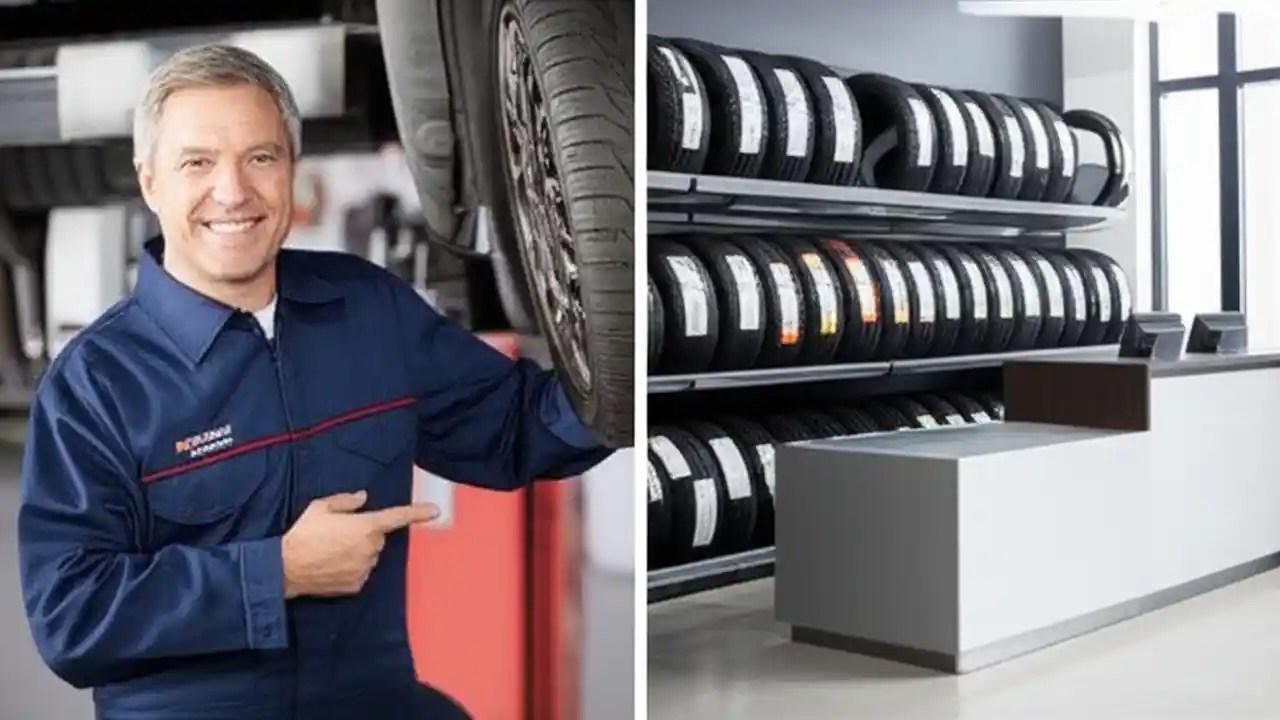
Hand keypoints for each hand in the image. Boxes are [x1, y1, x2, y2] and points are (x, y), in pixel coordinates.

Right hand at [280, 490, 438, 598]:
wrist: (285, 568)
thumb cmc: (303, 534)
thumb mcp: (320, 507)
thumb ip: (346, 501)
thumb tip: (362, 498)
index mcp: (366, 526)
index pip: (397, 517)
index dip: (418, 512)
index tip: (435, 510)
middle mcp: (370, 548)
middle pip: (377, 538)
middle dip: (364, 534)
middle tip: (338, 534)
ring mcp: (365, 569)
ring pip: (369, 556)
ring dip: (357, 552)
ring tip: (330, 551)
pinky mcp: (356, 585)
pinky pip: (360, 572)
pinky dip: (350, 568)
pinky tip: (331, 566)